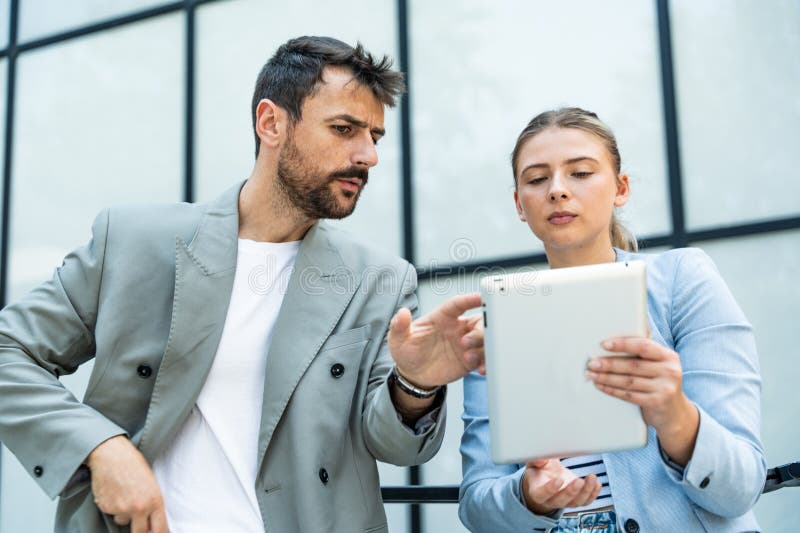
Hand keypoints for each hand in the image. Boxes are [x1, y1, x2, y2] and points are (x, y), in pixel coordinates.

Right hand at [86, 435, 168, 532]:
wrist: (112, 454)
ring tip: (123, 493)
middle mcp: (139, 507)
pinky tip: (113, 490)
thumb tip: (152, 522)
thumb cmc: (134, 465)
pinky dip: (111, 506)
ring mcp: (121, 509)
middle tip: (137, 522)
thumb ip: (152, 503)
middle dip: (139, 530)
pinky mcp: (106, 508)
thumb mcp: (151, 483)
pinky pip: (111, 513)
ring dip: (123, 514)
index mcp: (155, 500)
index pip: (160, 529)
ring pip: (123, 522)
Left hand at [388, 293, 483, 387]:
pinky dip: (486, 362)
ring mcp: (465, 344)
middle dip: (479, 330)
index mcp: (441, 318)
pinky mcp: (470, 360)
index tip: (480, 297)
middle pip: (478, 321)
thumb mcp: (398, 338)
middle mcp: (456, 328)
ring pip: (485, 339)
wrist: (413, 375)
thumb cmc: (407, 351)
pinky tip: (480, 369)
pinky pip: (484, 358)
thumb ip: (399, 325)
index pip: (458, 304)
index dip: (469, 299)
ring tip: (469, 358)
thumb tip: (402, 312)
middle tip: (467, 341)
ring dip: (482, 347)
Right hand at [521, 458, 601, 514]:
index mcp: (537, 492)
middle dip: (572, 491)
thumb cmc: (539, 471)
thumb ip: (537, 460)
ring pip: (576, 502)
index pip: (543, 494)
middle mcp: (551, 500)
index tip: (559, 479)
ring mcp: (565, 502)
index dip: (551, 489)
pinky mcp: (576, 500)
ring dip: (586, 492)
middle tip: (579, 480)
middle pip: (562, 500)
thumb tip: (542, 457)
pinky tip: (597, 484)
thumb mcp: (534, 464)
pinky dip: (593, 494)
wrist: (545, 480)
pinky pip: (586, 501)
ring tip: (592, 478)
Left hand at [586, 336, 698, 464]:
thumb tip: (624, 330)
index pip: (644, 346)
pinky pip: (629, 395)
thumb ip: (645, 348)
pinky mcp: (657, 402)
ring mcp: (665, 388)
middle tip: (592, 363)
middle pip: (633, 365)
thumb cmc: (660, 382)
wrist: (675, 413)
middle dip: (609, 363)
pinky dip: (612, 390)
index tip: (604, 344)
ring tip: (592, 374)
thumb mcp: (659, 364)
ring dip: (606, 377)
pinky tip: (601, 385)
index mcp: (669, 356)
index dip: (623, 344)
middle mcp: (670, 371)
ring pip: (629, 381)